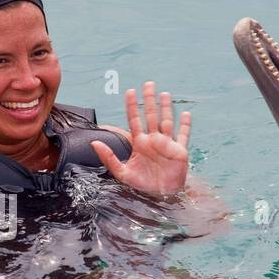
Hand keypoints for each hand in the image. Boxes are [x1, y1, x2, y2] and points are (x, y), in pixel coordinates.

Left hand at [91, 81, 190, 195]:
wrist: (161, 195)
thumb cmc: (142, 184)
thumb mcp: (122, 172)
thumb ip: (108, 157)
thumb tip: (93, 143)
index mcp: (139, 143)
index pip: (134, 120)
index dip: (132, 106)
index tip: (130, 91)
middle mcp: (153, 140)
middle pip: (151, 115)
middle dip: (149, 100)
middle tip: (148, 84)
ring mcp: (167, 144)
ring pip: (167, 121)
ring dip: (166, 107)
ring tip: (164, 94)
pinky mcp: (179, 150)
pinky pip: (184, 135)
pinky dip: (185, 125)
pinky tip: (185, 114)